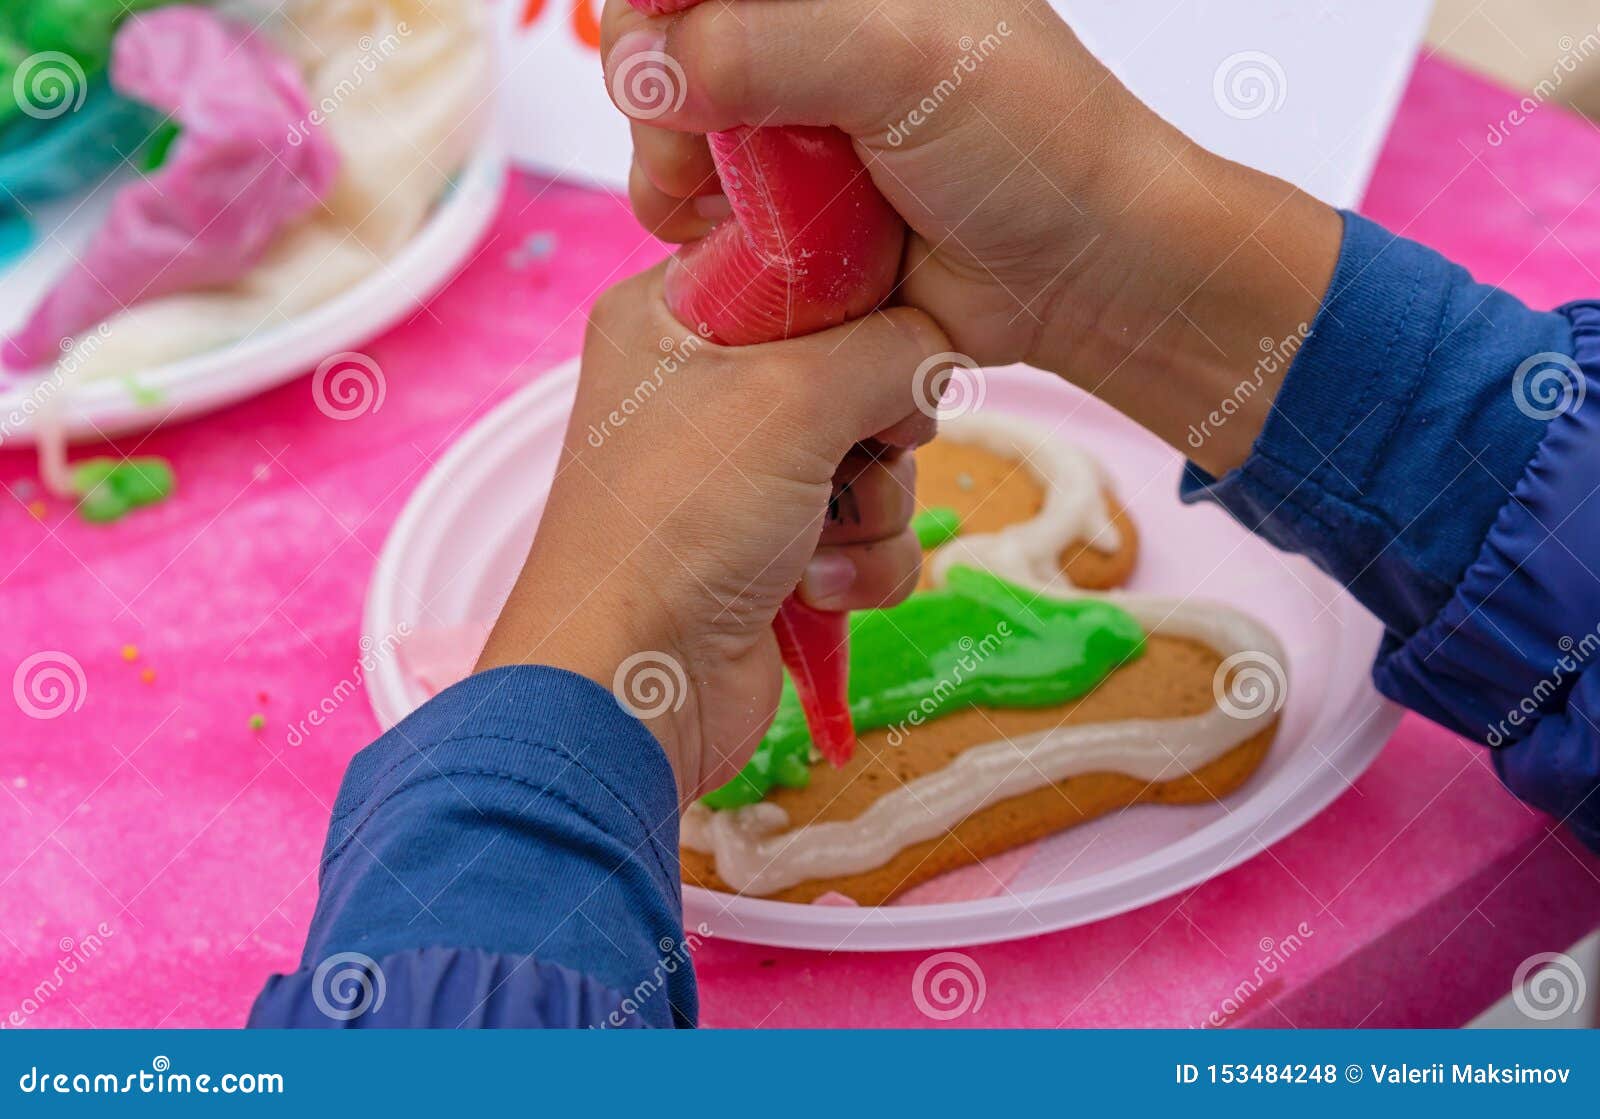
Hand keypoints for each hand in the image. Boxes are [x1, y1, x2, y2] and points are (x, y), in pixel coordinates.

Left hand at [476, 266, 948, 801]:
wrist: (632, 686)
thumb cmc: (681, 522)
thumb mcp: (794, 397)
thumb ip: (891, 347)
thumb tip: (936, 349)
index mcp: (673, 314)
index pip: (798, 264)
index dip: (859, 298)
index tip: (887, 336)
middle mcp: (703, 386)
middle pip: (854, 366)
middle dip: (878, 426)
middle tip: (857, 451)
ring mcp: (738, 474)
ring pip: (873, 457)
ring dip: (873, 508)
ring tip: (819, 540)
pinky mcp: (772, 549)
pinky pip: (864, 533)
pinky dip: (859, 565)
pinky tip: (814, 590)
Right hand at [601, 0, 1340, 474]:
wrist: (1083, 272)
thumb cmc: (1029, 146)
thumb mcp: (901, 60)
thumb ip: (764, 46)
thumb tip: (643, 68)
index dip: (660, 16)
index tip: (663, 72)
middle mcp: (807, 39)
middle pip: (666, 48)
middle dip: (665, 105)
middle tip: (702, 157)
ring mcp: (796, 124)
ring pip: (674, 133)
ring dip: (678, 177)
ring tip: (724, 213)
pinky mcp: (792, 205)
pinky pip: (708, 211)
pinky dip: (704, 234)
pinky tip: (740, 250)